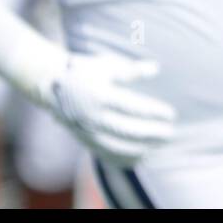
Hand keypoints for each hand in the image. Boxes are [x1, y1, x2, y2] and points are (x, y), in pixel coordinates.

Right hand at [34, 53, 176, 166]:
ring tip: (160, 144)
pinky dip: (125, 158)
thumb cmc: (85, 72)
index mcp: (99, 95)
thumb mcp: (105, 64)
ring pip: (116, 146)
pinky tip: (143, 156)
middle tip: (170, 132)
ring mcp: (87, 131)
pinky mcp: (85, 140)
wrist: (52, 88)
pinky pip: (106, 154)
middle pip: (126, 129)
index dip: (152, 112)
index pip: (131, 107)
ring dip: (141, 147)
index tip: (171, 114)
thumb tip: (155, 69)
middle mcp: (92, 116)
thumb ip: (130, 69)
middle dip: (150, 133)